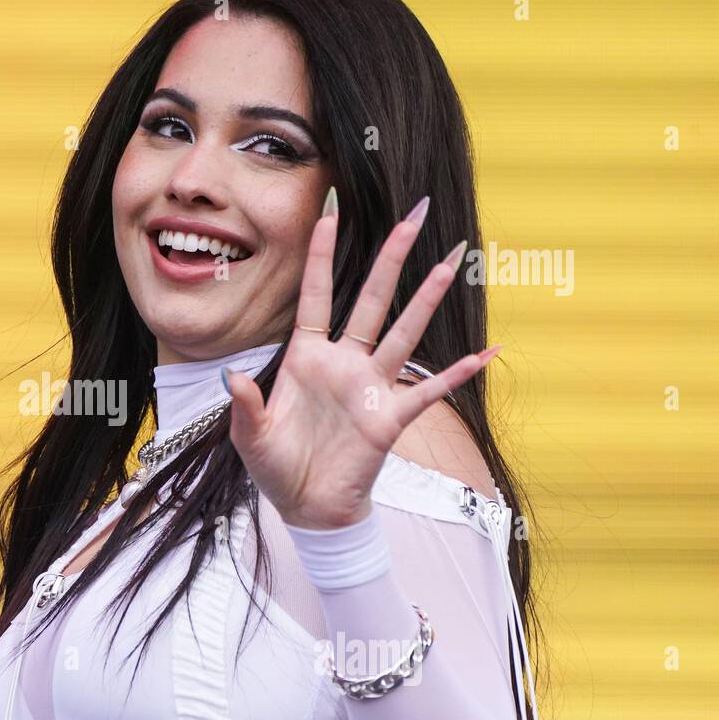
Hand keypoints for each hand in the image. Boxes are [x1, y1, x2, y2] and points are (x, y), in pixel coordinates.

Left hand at [224, 195, 498, 529]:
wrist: (306, 507)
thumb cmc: (277, 466)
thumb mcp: (250, 436)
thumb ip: (244, 405)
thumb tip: (232, 376)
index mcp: (305, 357)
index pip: (315, 295)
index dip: (321, 256)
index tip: (327, 212)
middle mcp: (343, 363)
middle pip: (371, 300)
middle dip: (391, 258)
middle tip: (414, 216)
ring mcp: (370, 387)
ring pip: (403, 332)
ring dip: (426, 299)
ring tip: (452, 262)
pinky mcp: (390, 418)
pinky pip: (428, 391)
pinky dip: (456, 373)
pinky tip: (485, 352)